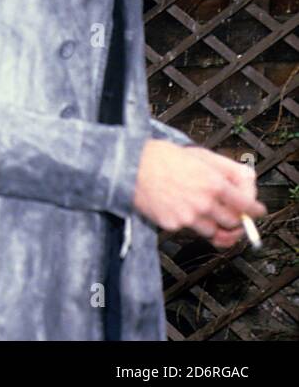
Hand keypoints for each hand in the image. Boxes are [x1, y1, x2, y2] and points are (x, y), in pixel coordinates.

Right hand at [133, 140, 264, 247]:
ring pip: (214, 232)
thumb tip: (247, 180)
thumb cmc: (162, 157)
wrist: (129, 166)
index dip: (255, 210)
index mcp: (213, 184)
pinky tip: (181, 209)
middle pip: (233, 222)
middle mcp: (203, 203)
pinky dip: (190, 223)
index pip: (246, 205)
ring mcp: (188, 217)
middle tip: (234, 216)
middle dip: (237, 219)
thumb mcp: (199, 154)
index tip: (257, 211)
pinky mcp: (172, 225)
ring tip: (207, 214)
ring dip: (214, 224)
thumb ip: (227, 169)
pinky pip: (189, 230)